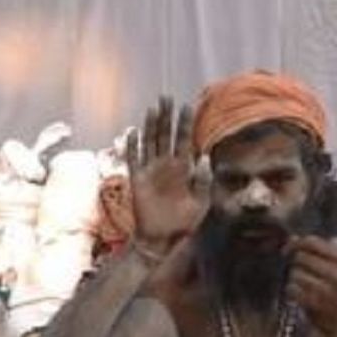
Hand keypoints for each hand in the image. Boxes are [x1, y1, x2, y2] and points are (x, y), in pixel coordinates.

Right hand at [125, 97, 209, 256]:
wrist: (162, 239)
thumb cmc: (183, 223)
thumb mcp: (200, 203)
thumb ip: (203, 181)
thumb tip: (204, 157)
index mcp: (184, 168)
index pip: (185, 140)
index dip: (185, 123)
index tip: (188, 106)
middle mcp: (167, 165)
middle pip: (166, 135)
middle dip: (167, 117)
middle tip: (167, 98)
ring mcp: (151, 171)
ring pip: (150, 142)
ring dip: (151, 125)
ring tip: (153, 108)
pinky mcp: (137, 180)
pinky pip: (133, 158)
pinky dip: (132, 145)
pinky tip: (133, 131)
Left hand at [286, 237, 336, 336]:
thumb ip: (328, 250)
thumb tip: (293, 237)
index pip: (313, 242)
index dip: (296, 244)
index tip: (288, 249)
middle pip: (301, 258)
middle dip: (297, 264)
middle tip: (301, 271)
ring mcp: (328, 289)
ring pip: (295, 273)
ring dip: (296, 279)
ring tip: (305, 287)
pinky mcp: (317, 304)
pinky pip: (293, 290)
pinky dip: (293, 292)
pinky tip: (300, 296)